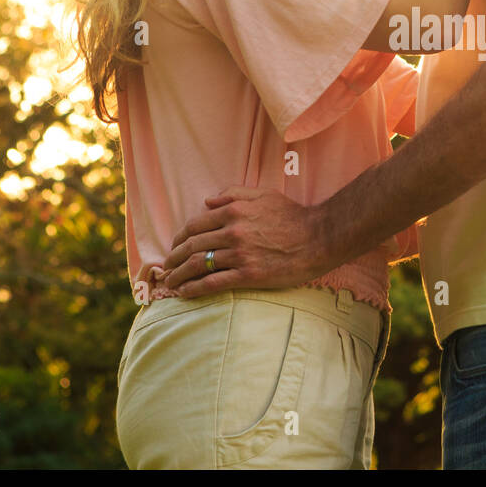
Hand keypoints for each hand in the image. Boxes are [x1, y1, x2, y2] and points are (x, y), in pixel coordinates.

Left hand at [159, 187, 327, 297]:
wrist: (319, 238)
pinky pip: (212, 282)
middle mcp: (232, 231)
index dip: (179, 238)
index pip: (195, 225)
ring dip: (178, 275)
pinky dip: (193, 288)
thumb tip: (207, 201)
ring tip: (170, 282)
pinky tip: (184, 293)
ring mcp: (239, 254)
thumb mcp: (264, 194)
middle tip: (166, 268)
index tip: (174, 246)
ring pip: (197, 265)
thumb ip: (234, 193)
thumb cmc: (293, 216)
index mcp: (234, 211)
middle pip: (191, 246)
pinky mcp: (248, 275)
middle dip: (174, 258)